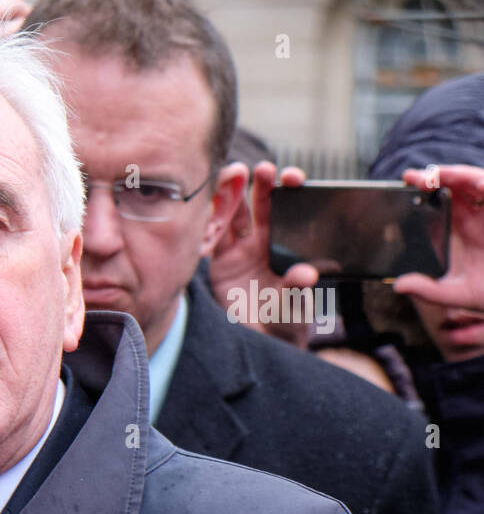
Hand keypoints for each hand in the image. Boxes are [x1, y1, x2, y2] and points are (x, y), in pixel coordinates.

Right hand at [209, 161, 318, 339]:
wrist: (257, 344)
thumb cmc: (284, 323)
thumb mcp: (295, 308)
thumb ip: (298, 289)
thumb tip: (305, 274)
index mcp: (286, 246)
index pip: (289, 212)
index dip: (290, 192)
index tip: (294, 178)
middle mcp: (262, 244)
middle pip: (262, 206)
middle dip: (263, 185)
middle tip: (265, 169)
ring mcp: (239, 252)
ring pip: (234, 216)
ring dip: (232, 195)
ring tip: (233, 174)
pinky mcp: (219, 263)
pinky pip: (212, 238)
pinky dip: (208, 221)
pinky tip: (208, 203)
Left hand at [393, 164, 483, 312]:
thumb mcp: (458, 293)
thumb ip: (429, 291)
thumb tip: (399, 287)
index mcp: (464, 227)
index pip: (443, 201)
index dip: (426, 189)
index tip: (406, 182)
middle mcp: (480, 215)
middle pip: (457, 185)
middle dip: (436, 176)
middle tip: (412, 176)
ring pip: (479, 181)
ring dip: (460, 174)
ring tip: (439, 174)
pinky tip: (479, 185)